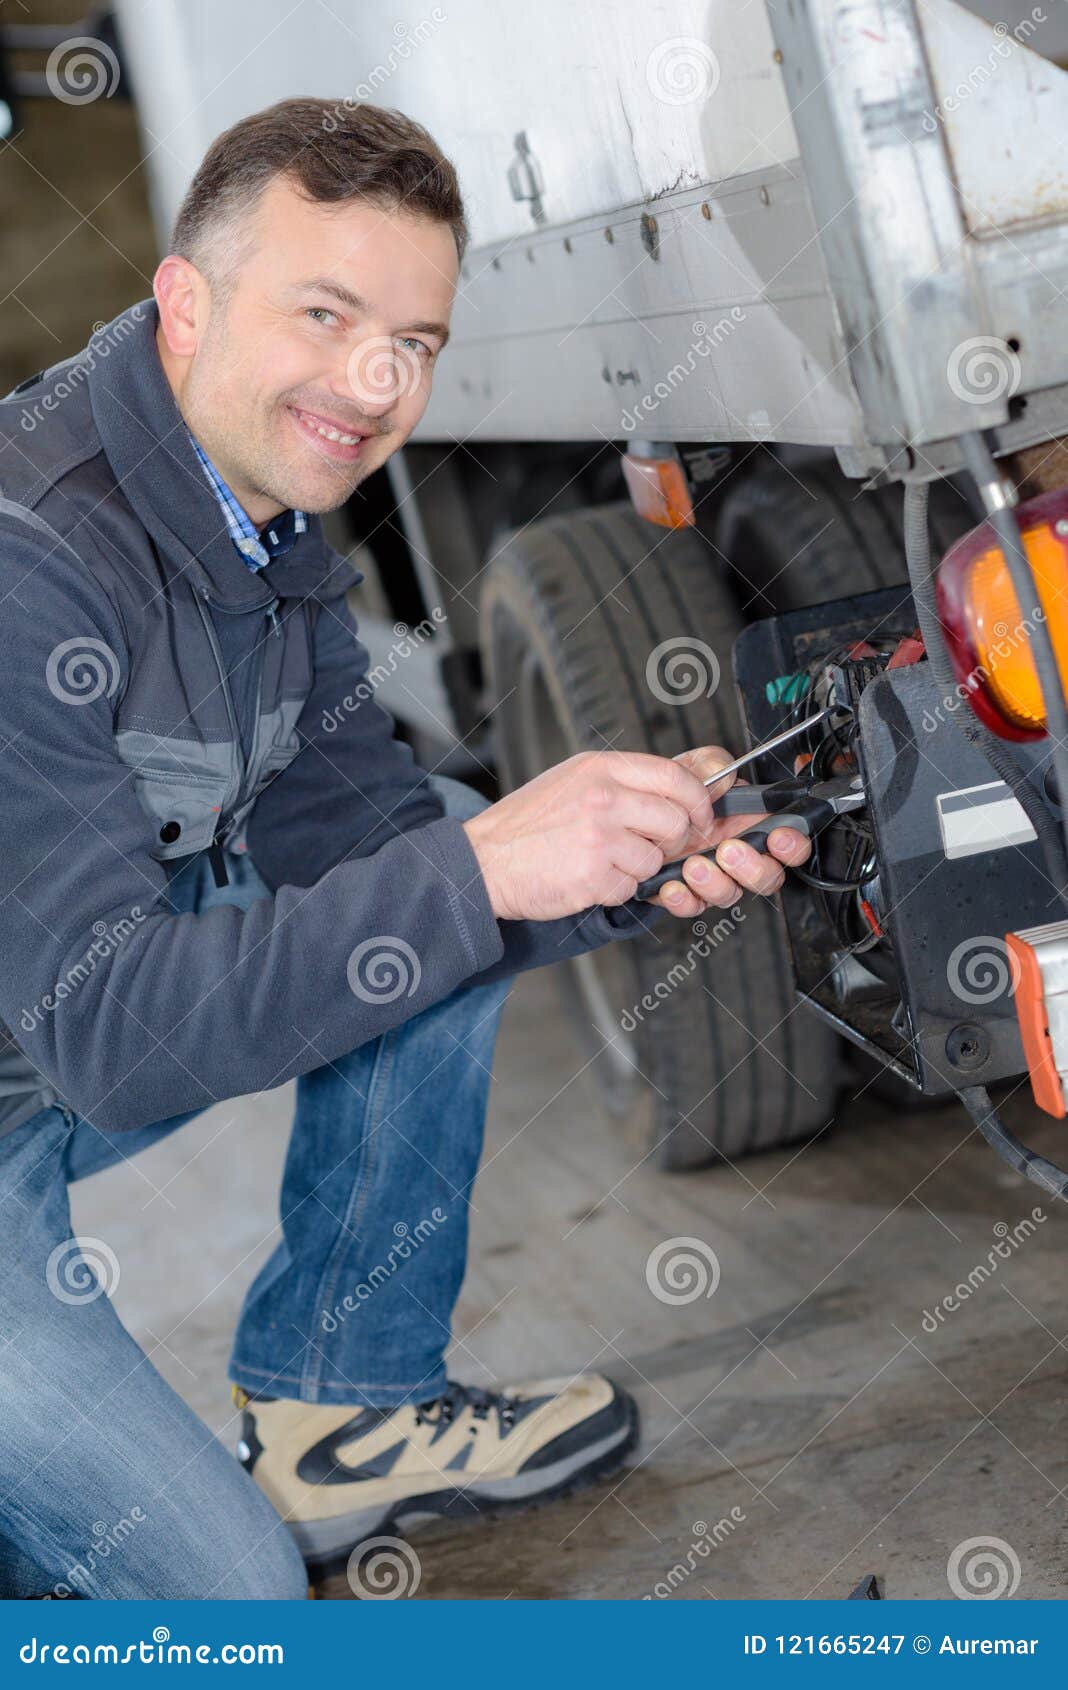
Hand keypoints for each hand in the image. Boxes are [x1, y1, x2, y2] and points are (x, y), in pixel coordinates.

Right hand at [462, 746, 810, 922]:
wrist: (482, 861)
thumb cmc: (526, 825)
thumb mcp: (574, 781)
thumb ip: (625, 780)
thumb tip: (687, 778)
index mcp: (599, 768)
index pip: (674, 774)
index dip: (697, 799)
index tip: (698, 815)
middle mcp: (601, 796)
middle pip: (675, 819)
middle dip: (671, 841)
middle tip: (650, 847)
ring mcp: (597, 835)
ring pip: (655, 858)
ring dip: (636, 868)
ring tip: (603, 861)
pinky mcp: (592, 873)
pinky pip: (630, 887)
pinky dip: (614, 889)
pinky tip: (587, 877)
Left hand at [645, 745, 811, 919]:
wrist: (643, 812)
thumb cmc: (677, 792)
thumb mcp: (694, 768)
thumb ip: (713, 765)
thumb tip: (724, 777)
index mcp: (754, 825)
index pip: (790, 844)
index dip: (793, 845)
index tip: (778, 838)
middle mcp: (741, 856)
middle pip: (769, 877)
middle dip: (754, 868)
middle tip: (730, 850)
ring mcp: (717, 877)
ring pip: (732, 894)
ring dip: (717, 884)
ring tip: (694, 865)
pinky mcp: (687, 892)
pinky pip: (693, 906)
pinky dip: (684, 900)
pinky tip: (672, 886)